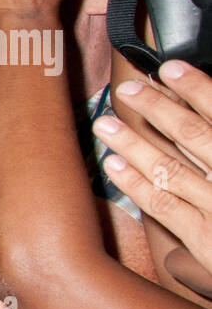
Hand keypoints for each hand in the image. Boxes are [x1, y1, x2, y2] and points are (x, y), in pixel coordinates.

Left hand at [98, 60, 211, 280]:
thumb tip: (204, 113)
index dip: (196, 87)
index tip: (169, 66)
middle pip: (193, 136)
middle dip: (158, 108)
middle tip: (127, 88)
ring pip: (171, 168)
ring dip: (135, 143)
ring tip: (106, 123)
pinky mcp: (204, 243)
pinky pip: (165, 207)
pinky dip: (136, 183)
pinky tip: (113, 165)